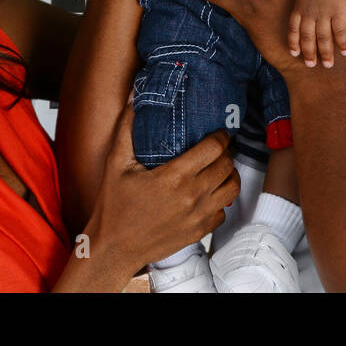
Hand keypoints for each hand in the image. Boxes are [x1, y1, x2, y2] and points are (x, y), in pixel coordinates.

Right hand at [83, 99, 238, 278]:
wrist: (113, 249)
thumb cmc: (114, 205)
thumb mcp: (116, 163)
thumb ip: (127, 128)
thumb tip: (133, 97)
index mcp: (175, 176)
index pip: (214, 148)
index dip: (220, 136)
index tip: (217, 132)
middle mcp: (192, 196)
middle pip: (227, 165)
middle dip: (226, 152)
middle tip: (217, 147)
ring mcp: (198, 216)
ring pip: (232, 188)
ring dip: (229, 174)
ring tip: (218, 167)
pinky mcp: (199, 232)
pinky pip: (223, 211)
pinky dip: (220, 199)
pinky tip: (207, 193)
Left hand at [289, 0, 345, 67]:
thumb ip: (303, 11)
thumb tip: (306, 27)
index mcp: (299, 9)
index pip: (293, 30)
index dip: (294, 44)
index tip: (295, 54)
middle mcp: (310, 13)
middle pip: (308, 38)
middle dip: (309, 54)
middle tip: (311, 65)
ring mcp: (324, 13)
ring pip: (323, 39)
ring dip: (326, 53)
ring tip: (328, 64)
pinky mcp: (339, 12)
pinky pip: (340, 32)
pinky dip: (342, 44)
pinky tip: (345, 52)